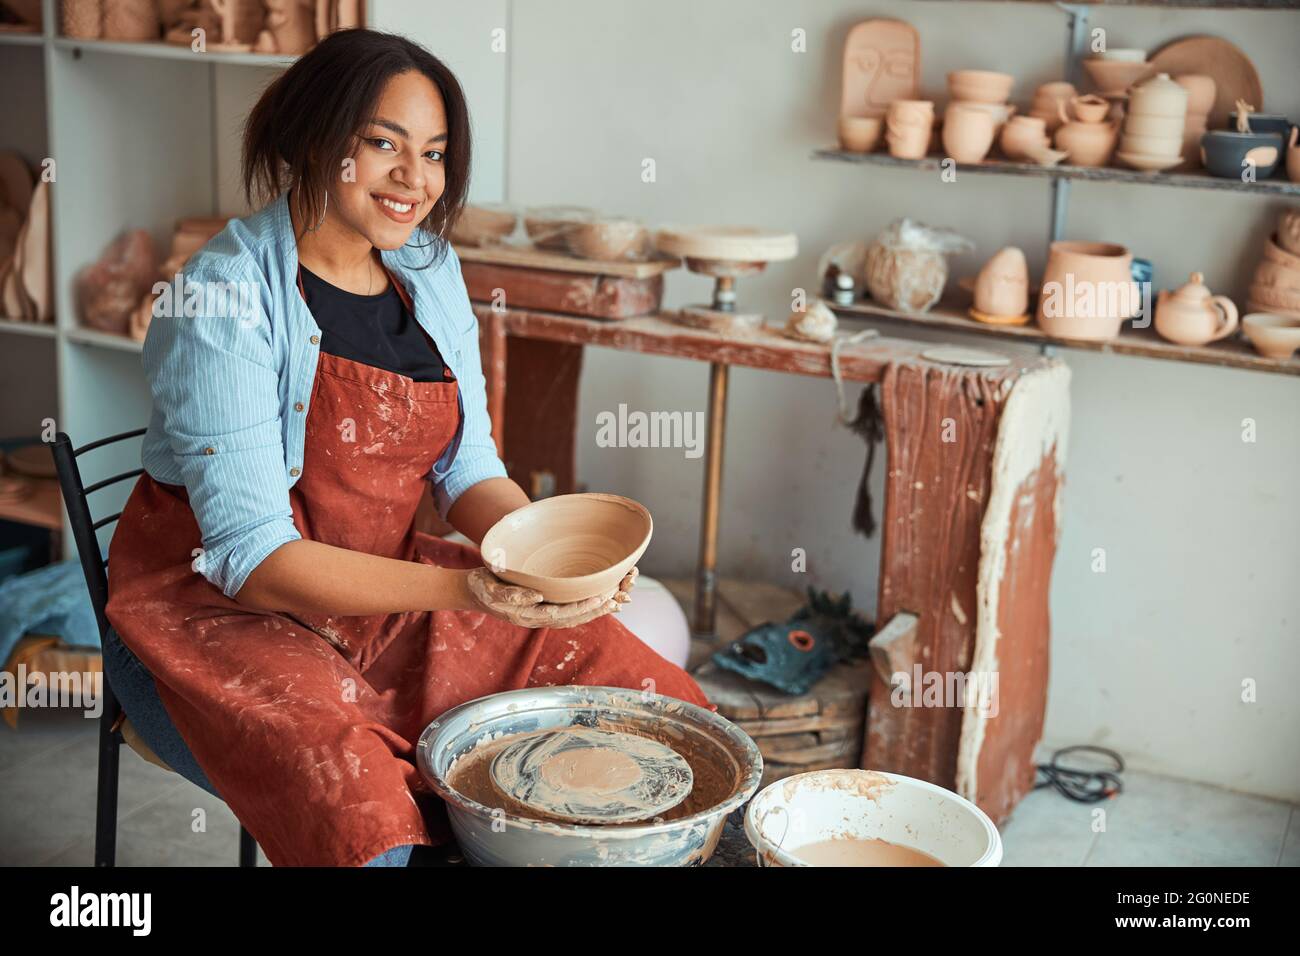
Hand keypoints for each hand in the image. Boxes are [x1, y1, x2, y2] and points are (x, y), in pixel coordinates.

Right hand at [465, 566, 637, 628]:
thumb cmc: (481, 588)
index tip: (599, 598)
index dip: (581, 608)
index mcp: (527, 615)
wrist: (472, 591)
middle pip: (572, 618)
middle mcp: (537, 617)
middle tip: (616, 601)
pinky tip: (598, 598)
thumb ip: (510, 595)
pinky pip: (567, 608)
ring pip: (572, 615)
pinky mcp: (542, 605)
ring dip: (593, 610)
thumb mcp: (490, 589)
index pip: (560, 614)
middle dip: (594, 610)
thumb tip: (537, 597)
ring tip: (615, 601)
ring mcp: (540, 612)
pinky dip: (584, 605)